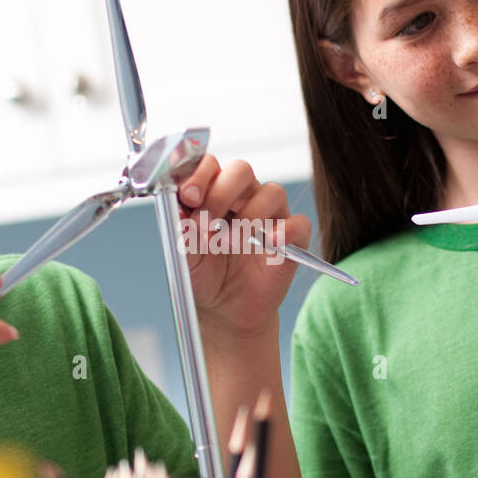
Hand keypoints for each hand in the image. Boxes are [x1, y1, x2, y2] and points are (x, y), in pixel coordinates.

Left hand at [176, 155, 312, 339]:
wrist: (223, 311)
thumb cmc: (204, 276)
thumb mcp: (184, 257)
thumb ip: (182, 232)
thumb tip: (178, 209)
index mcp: (213, 193)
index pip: (210, 166)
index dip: (199, 175)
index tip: (188, 196)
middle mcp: (243, 198)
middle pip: (241, 171)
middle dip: (221, 193)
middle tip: (206, 221)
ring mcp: (270, 216)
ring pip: (271, 192)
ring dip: (249, 215)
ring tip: (230, 244)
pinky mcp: (292, 239)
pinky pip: (299, 223)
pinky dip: (287, 230)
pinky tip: (271, 243)